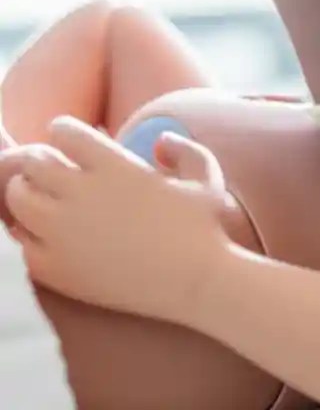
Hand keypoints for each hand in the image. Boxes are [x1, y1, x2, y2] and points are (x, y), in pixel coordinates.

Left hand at [3, 117, 233, 323]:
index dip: (65, 132)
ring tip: (44, 201)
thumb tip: (159, 142)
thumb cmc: (205, 230)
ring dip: (27, 195)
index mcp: (114, 166)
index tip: (71, 141)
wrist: (197, 282)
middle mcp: (81, 193)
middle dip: (40, 162)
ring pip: (17, 198)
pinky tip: (50, 238)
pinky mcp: (54, 267)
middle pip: (33, 162)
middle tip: (51, 171)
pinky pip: (21, 242)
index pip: (63, 131)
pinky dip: (30, 236)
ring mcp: (63, 232)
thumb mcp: (206, 177)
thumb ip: (183, 148)